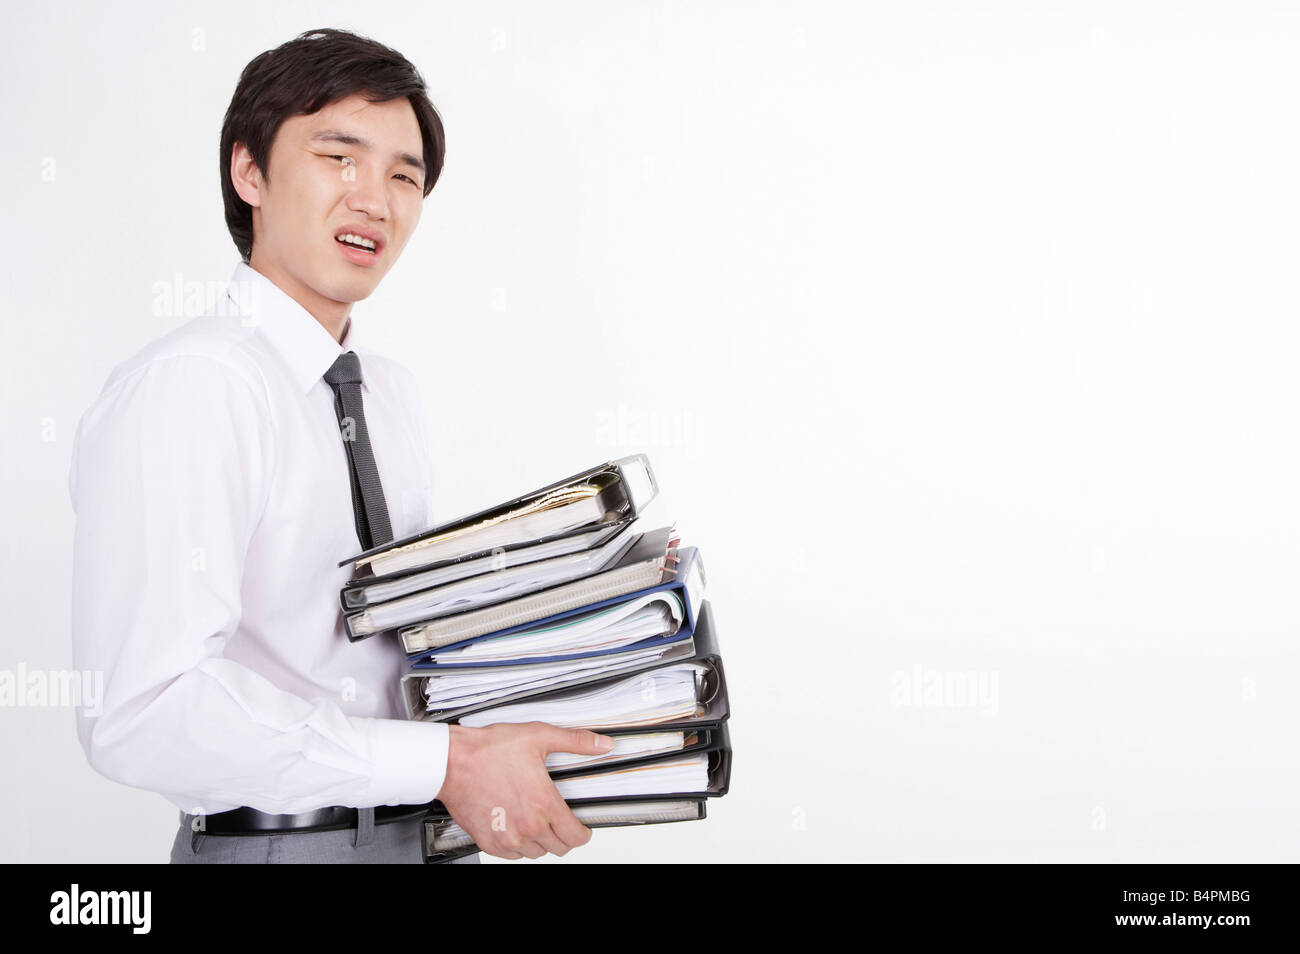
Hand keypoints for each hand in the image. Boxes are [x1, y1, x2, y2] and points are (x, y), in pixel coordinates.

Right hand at [436, 721, 614, 859]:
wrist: (452, 762)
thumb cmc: (489, 750)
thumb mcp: (538, 736)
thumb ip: (575, 742)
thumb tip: (601, 745)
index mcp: (543, 805)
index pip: (576, 837)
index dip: (583, 833)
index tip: (581, 827)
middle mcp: (527, 826)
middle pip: (558, 848)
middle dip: (563, 836)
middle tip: (559, 820)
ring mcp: (507, 838)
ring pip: (535, 854)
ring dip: (541, 841)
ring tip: (536, 821)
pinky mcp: (488, 842)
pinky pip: (512, 855)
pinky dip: (518, 845)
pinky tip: (516, 826)